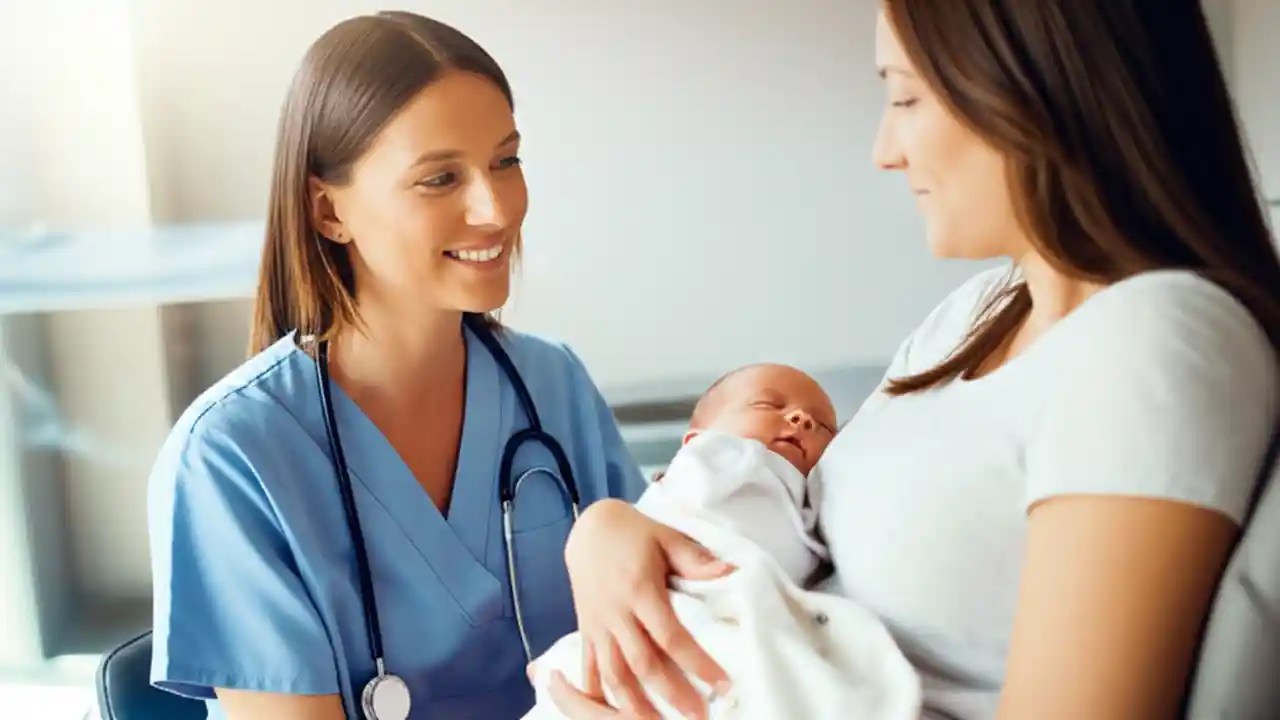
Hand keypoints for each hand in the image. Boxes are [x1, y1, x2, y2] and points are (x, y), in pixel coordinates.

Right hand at [552, 499, 734, 718]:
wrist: (588, 528)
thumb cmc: (633, 532)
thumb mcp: (666, 537)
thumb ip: (695, 559)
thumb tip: (729, 571)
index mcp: (639, 590)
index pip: (670, 635)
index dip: (695, 662)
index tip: (720, 683)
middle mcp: (615, 612)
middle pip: (642, 663)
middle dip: (670, 694)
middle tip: (698, 715)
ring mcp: (597, 624)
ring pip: (612, 673)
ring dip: (633, 705)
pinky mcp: (586, 630)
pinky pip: (588, 667)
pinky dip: (596, 694)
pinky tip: (610, 713)